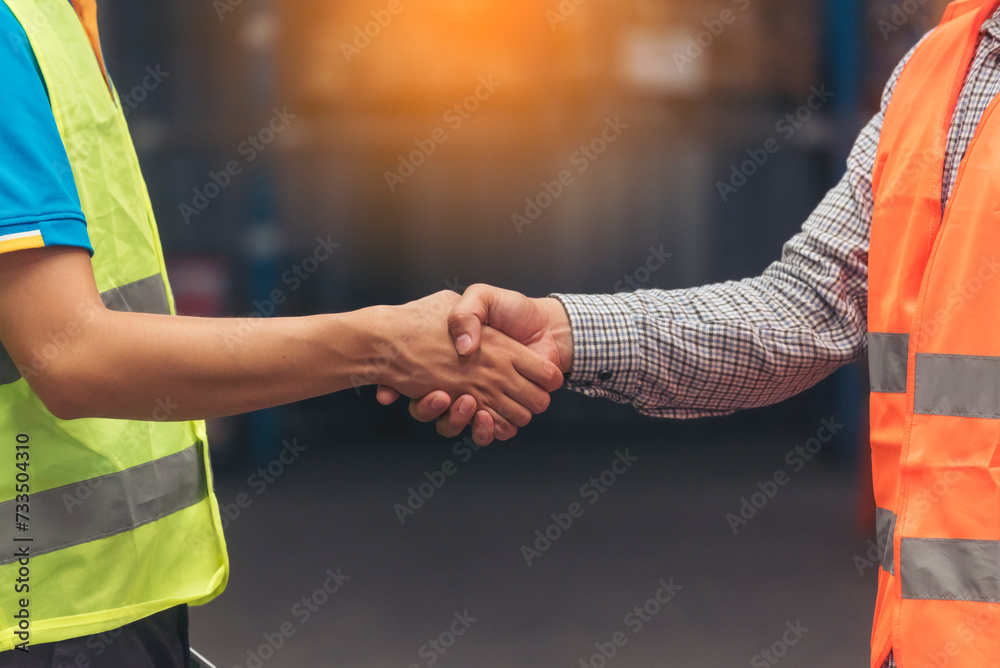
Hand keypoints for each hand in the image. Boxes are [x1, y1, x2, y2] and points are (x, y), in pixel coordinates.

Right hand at [371, 290, 562, 430]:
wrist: (547, 325)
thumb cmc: (512, 310)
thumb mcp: (481, 298)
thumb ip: (465, 313)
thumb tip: (461, 347)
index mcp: (455, 358)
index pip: (416, 381)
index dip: (409, 386)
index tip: (416, 377)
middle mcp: (466, 381)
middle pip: (439, 410)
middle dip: (439, 406)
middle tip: (443, 394)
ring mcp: (485, 398)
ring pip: (459, 424)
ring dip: (459, 418)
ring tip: (466, 402)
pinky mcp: (502, 411)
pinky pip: (487, 431)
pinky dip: (485, 429)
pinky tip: (484, 416)